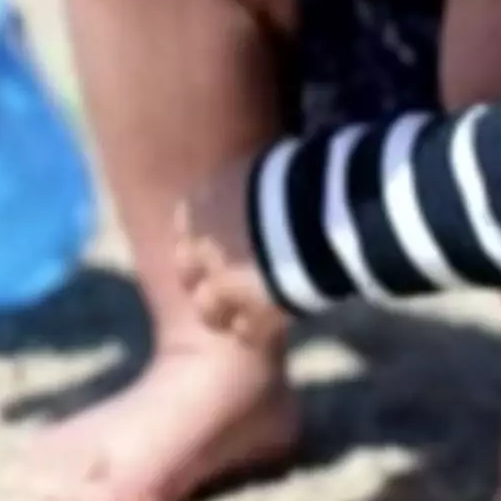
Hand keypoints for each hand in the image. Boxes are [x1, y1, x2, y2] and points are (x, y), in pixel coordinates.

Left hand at [174, 156, 285, 349]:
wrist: (316, 213)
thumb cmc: (294, 177)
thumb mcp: (260, 168)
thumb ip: (247, 184)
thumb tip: (259, 176)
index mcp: (198, 208)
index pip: (185, 226)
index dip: (203, 235)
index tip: (220, 238)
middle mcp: (200, 249)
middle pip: (187, 271)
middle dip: (203, 276)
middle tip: (229, 276)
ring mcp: (222, 285)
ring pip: (207, 309)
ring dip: (223, 309)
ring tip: (245, 307)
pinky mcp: (252, 314)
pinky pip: (245, 332)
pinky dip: (256, 329)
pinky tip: (272, 323)